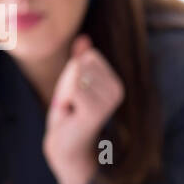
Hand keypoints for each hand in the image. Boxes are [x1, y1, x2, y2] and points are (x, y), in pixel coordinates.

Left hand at [43, 35, 124, 183]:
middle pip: (81, 64)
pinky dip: (64, 100)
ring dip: (65, 91)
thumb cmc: (70, 114)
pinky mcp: (96, 110)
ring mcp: (109, 101)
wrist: (66, 146)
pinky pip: (73, 88)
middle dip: (67, 81)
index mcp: (116, 82)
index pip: (87, 56)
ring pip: (76, 74)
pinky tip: (71, 114)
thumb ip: (80, 59)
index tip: (75, 94)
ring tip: (71, 109)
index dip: (72, 73)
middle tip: (71, 103)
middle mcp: (118, 90)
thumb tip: (84, 38)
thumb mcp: (74, 82)